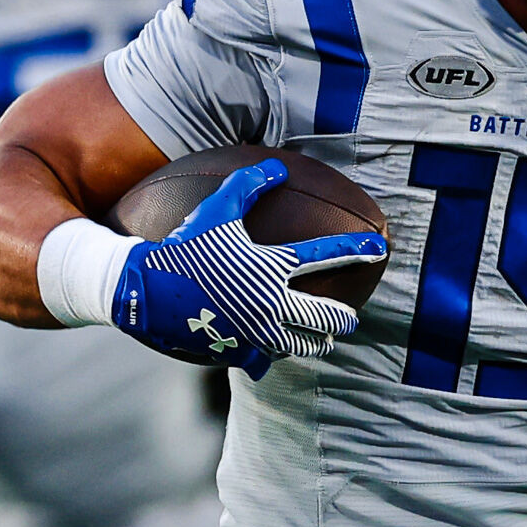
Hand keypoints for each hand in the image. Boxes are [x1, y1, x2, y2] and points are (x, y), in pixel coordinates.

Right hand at [113, 160, 386, 379]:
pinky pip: (263, 360)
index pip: (327, 255)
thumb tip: (278, 166)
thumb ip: (250, 186)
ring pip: (301, 345)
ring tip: (323, 342)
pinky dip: (269, 358)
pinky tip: (272, 357)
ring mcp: (256, 331)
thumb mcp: (217, 211)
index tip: (380, 247)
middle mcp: (272, 302)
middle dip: (344, 320)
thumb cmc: (183, 245)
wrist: (146, 289)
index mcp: (272, 266)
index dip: (358, 249)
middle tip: (351, 320)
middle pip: (326, 316)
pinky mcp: (237, 351)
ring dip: (315, 343)